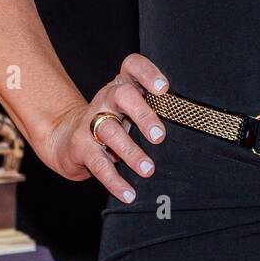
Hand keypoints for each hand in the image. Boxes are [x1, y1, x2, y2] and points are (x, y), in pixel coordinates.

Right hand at [43, 53, 169, 203]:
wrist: (66, 139)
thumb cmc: (113, 122)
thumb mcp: (131, 110)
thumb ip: (154, 111)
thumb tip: (193, 128)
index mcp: (122, 85)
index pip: (132, 66)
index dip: (147, 73)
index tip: (164, 88)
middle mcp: (106, 99)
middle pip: (123, 95)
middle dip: (143, 114)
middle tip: (160, 137)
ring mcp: (91, 121)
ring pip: (110, 130)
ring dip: (130, 151)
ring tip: (148, 170)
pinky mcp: (80, 147)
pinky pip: (98, 164)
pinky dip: (114, 181)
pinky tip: (129, 194)